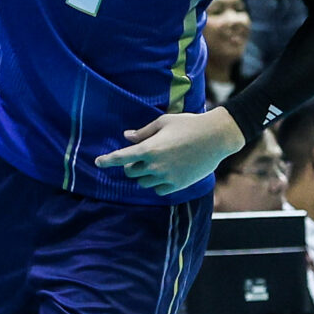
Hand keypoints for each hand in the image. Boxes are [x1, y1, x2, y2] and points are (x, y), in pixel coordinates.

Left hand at [94, 107, 242, 195]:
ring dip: (144, 175)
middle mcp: (156, 166)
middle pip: (131, 173)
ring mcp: (167, 177)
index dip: (107, 161)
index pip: (121, 158)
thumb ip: (143, 133)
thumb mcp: (164, 122)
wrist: (216, 137)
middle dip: (131, 166)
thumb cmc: (189, 124)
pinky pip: (158, 190)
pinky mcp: (178, 185)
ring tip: (156, 163)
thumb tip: (127, 137)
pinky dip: (157, 183)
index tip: (98, 162)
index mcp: (150, 149)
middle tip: (140, 157)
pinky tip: (165, 173)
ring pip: (144, 183)